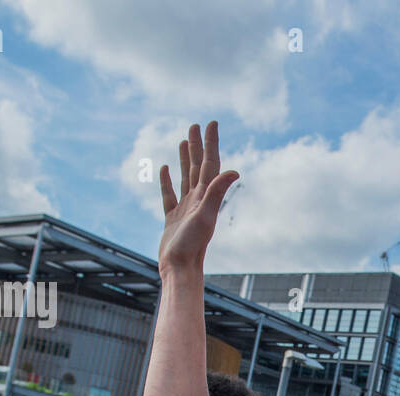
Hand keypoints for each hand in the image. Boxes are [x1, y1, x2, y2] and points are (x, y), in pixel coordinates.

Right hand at [157, 122, 239, 271]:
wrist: (180, 269)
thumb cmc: (192, 246)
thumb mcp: (204, 216)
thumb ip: (217, 192)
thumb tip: (235, 171)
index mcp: (206, 197)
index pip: (210, 164)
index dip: (211, 143)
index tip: (212, 123)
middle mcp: (198, 201)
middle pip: (198, 167)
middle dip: (197, 145)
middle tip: (195, 125)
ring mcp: (185, 209)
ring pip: (185, 177)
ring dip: (185, 159)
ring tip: (183, 141)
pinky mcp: (172, 218)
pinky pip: (169, 194)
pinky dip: (167, 180)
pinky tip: (165, 168)